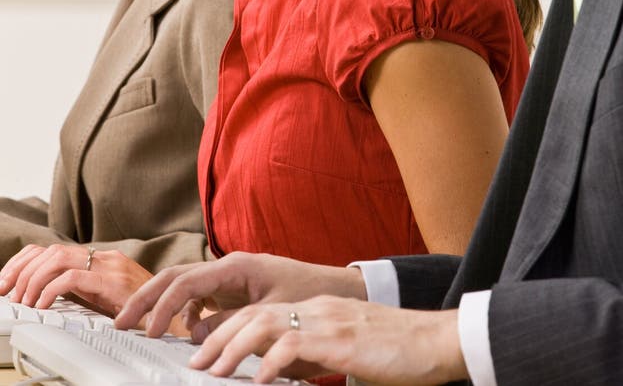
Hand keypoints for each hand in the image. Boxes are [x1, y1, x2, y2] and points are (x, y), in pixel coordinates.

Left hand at [0, 243, 152, 320]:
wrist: (173, 317)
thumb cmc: (143, 311)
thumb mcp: (105, 297)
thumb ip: (83, 289)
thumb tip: (48, 295)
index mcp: (100, 259)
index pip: (53, 248)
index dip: (25, 261)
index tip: (7, 279)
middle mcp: (104, 257)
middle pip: (50, 250)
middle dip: (21, 270)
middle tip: (8, 291)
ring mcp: (109, 266)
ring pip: (58, 258)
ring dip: (33, 280)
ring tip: (25, 300)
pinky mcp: (113, 281)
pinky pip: (73, 277)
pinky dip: (51, 290)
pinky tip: (44, 304)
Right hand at [115, 251, 365, 340]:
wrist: (337, 288)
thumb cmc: (308, 295)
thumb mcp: (270, 312)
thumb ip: (231, 322)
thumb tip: (193, 332)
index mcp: (235, 266)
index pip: (186, 283)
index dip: (162, 307)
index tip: (148, 333)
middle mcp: (227, 265)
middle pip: (175, 276)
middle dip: (146, 297)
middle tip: (121, 322)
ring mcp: (229, 275)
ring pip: (183, 284)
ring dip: (160, 303)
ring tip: (141, 327)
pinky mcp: (233, 288)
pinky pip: (199, 296)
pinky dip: (185, 311)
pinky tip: (183, 330)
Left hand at [196, 297, 467, 385]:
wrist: (433, 340)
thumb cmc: (394, 351)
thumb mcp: (345, 350)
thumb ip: (314, 355)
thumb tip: (279, 373)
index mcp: (316, 311)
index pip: (262, 313)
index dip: (230, 330)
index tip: (206, 353)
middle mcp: (317, 310)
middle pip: (255, 314)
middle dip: (220, 338)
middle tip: (195, 362)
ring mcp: (328, 322)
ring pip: (267, 324)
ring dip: (235, 347)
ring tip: (213, 370)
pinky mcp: (341, 340)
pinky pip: (297, 346)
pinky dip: (273, 362)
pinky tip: (258, 380)